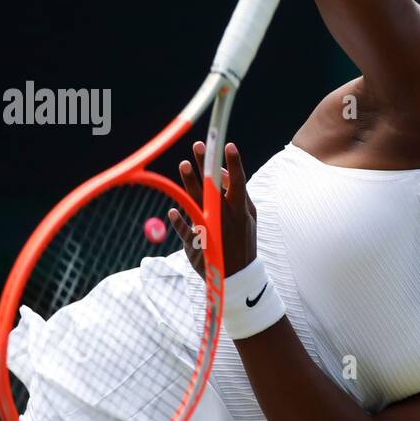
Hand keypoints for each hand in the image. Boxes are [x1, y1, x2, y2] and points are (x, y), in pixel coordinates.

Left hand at [167, 141, 257, 277]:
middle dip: (207, 166)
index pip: (239, 182)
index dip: (234, 163)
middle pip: (216, 188)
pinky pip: (186, 231)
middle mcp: (228, 218)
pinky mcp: (198, 245)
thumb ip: (235, 194)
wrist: (239, 275)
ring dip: (191, 183)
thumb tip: (219, 171)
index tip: (227, 145)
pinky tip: (173, 211)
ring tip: (184, 164)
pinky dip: (180, 221)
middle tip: (198, 146)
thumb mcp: (247, 217)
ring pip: (199, 204)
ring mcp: (213, 231)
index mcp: (242, 210)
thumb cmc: (241, 240)